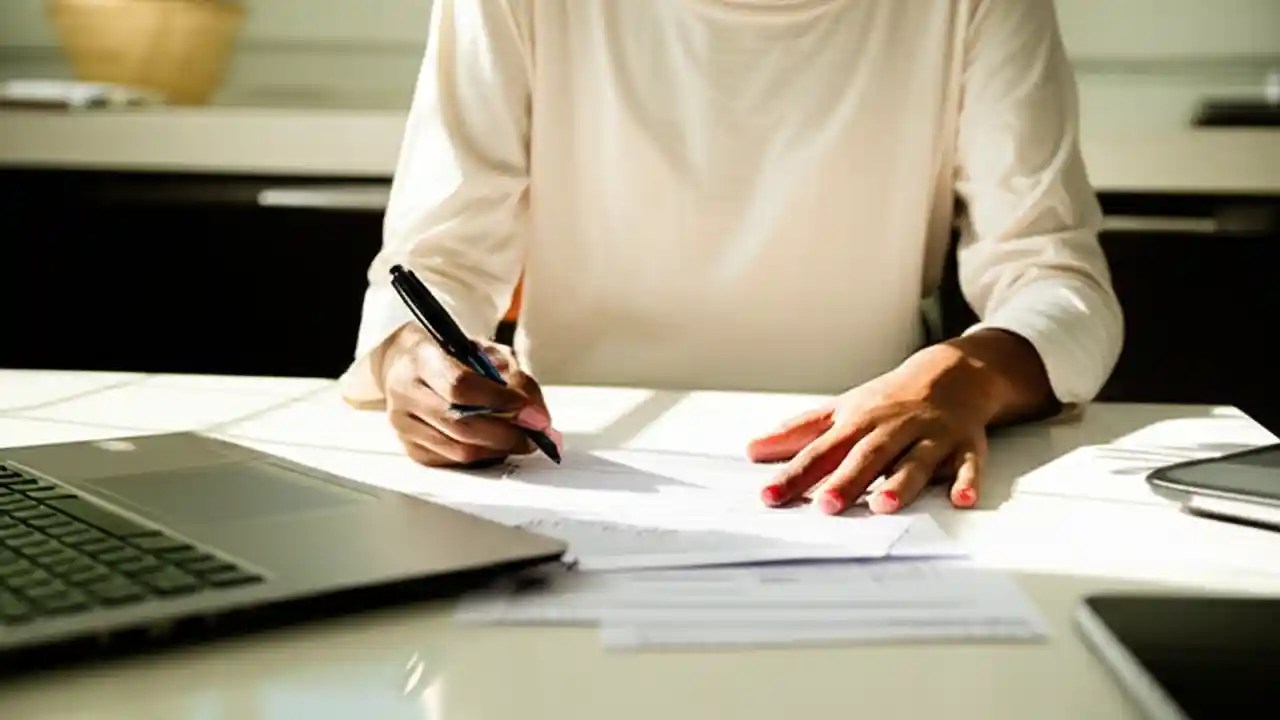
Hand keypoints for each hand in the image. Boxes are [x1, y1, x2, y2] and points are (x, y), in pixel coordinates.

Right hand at [381, 324, 556, 466]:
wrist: (407, 364)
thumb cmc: (452, 355)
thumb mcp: (485, 350)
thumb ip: (512, 376)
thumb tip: (536, 415)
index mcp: (422, 357)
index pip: (460, 386)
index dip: (501, 402)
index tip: (531, 411)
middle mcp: (405, 392)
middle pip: (461, 425)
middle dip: (507, 434)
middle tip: (537, 433)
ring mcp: (403, 424)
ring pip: (459, 450)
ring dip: (499, 449)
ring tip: (521, 439)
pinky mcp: (411, 448)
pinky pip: (454, 462)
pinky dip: (483, 456)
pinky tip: (495, 444)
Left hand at [746, 335, 1045, 514]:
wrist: (952, 371)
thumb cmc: (888, 400)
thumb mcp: (841, 410)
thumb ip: (799, 432)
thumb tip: (753, 450)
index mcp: (858, 422)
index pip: (820, 451)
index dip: (794, 475)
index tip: (769, 497)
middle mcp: (893, 428)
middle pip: (867, 456)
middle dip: (847, 480)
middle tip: (825, 506)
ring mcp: (931, 436)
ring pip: (915, 461)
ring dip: (901, 483)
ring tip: (884, 506)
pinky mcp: (966, 445)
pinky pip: (969, 464)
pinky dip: (967, 481)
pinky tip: (962, 500)